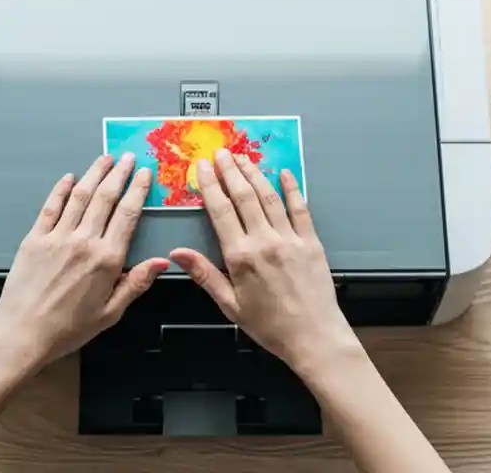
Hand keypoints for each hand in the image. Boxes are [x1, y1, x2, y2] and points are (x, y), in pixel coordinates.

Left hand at [0, 153, 169, 368]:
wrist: (23, 333)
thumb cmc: (67, 329)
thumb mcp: (111, 312)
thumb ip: (136, 283)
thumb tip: (162, 261)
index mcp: (106, 259)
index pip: (128, 214)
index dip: (138, 190)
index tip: (144, 174)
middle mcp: (83, 241)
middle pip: (105, 197)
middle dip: (119, 174)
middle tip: (128, 158)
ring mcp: (57, 237)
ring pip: (80, 196)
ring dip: (94, 173)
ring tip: (105, 159)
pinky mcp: (34, 239)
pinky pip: (51, 207)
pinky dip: (61, 189)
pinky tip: (68, 178)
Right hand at [169, 149, 359, 373]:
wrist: (314, 337)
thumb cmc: (270, 326)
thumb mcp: (229, 305)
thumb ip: (204, 274)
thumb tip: (176, 253)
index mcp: (241, 256)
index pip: (221, 211)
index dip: (210, 185)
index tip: (203, 167)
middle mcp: (265, 241)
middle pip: (244, 196)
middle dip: (230, 171)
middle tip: (221, 153)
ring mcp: (290, 239)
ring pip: (269, 197)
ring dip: (255, 174)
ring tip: (244, 157)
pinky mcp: (311, 242)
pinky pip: (300, 208)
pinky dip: (291, 189)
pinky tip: (284, 173)